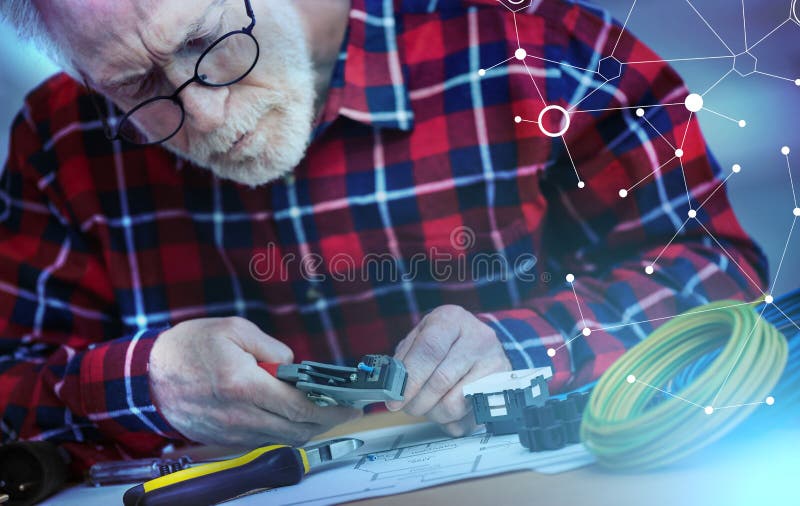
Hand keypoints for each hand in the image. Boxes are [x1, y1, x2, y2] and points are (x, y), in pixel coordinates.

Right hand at [149, 317, 360, 446]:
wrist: (148, 375)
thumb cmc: (190, 347)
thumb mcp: (235, 330)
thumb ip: (272, 349)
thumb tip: (294, 368)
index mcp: (243, 385)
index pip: (299, 407)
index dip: (330, 409)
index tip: (349, 405)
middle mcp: (239, 415)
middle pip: (296, 430)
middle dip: (326, 422)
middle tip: (343, 410)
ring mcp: (231, 432)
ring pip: (282, 440)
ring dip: (306, 429)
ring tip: (321, 411)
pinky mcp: (224, 440)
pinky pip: (263, 441)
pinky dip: (283, 432)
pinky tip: (291, 416)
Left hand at [387, 305, 510, 435]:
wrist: (480, 342)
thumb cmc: (446, 340)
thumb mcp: (422, 335)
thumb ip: (404, 358)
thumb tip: (392, 386)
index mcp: (452, 319)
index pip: (429, 351)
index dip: (410, 379)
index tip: (394, 398)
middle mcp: (478, 338)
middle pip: (441, 381)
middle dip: (417, 402)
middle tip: (406, 406)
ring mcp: (494, 363)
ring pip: (454, 404)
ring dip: (433, 413)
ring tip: (428, 405)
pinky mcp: (501, 388)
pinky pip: (468, 418)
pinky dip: (451, 420)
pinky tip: (447, 407)